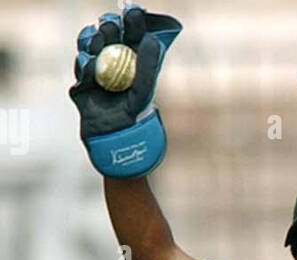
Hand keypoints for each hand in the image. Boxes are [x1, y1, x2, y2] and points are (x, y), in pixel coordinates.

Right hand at [70, 5, 182, 178]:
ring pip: (89, 47)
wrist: (120, 144)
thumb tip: (151, 39)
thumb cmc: (137, 118)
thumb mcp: (145, 90)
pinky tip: (89, 62)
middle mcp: (113, 64)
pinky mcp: (82, 87)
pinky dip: (85, 64)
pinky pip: (81, 71)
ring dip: (93, 40)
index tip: (132, 10)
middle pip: (107, 35)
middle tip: (112, 26)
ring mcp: (96, 74)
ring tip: (98, 39)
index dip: (130, 20)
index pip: (130, 34)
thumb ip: (148, 66)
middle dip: (108, 27)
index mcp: (132, 61)